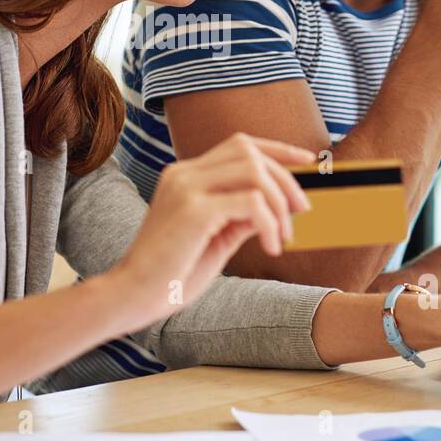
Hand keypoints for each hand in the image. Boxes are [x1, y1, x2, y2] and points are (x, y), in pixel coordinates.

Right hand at [109, 133, 314, 328]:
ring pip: (254, 172)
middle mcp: (184, 173)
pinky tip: (272, 249)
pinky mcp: (194, 210)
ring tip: (284, 237)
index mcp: (185, 176)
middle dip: (285, 178)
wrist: (131, 295)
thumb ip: (240, 216)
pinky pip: (251, 202)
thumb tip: (275, 205)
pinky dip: (271, 224)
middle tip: (302, 211)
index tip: (308, 162)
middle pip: (250, 151)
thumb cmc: (171, 274)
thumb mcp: (215, 239)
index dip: (278, 148)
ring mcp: (186, 187)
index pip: (239, 144)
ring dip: (280, 203)